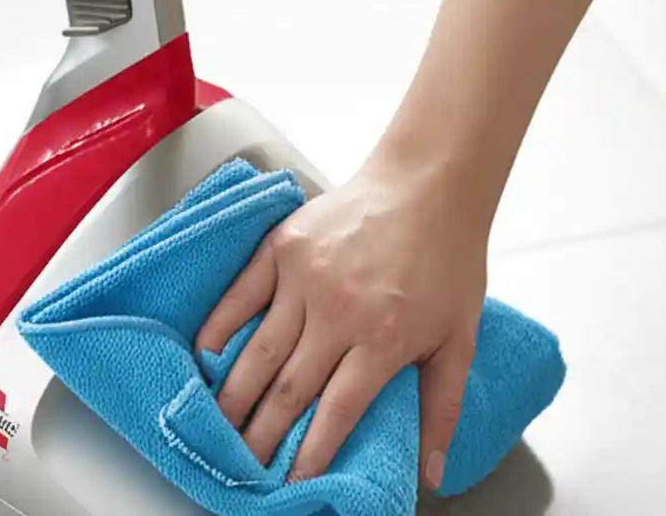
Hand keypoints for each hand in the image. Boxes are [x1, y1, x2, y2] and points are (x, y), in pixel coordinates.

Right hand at [194, 152, 487, 488]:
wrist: (429, 183)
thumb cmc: (447, 259)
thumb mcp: (458, 338)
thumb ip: (441, 408)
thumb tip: (432, 472)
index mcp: (384, 338)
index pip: (336, 412)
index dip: (310, 453)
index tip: (289, 482)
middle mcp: (339, 311)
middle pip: (289, 389)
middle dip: (261, 435)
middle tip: (241, 463)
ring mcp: (305, 276)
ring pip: (259, 350)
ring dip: (235, 394)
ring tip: (217, 425)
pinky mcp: (283, 247)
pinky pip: (241, 295)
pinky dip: (220, 327)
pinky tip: (207, 357)